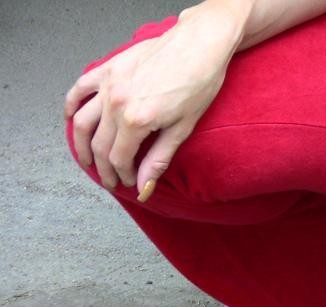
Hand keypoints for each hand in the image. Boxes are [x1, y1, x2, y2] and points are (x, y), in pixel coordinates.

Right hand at [64, 11, 237, 201]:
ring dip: (81, 144)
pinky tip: (70, 118)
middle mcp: (117, 103)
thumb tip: (145, 187)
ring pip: (83, 121)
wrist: (199, 44)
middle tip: (110, 179)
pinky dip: (72, 104)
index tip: (129, 182)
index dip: (123, 174)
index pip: (118, 158)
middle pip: (99, 144)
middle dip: (103, 167)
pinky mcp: (109, 68)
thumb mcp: (183, 128)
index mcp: (136, 120)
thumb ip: (159, 159)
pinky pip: (81, 88)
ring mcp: (109, 84)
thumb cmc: (199, 84)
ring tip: (85, 159)